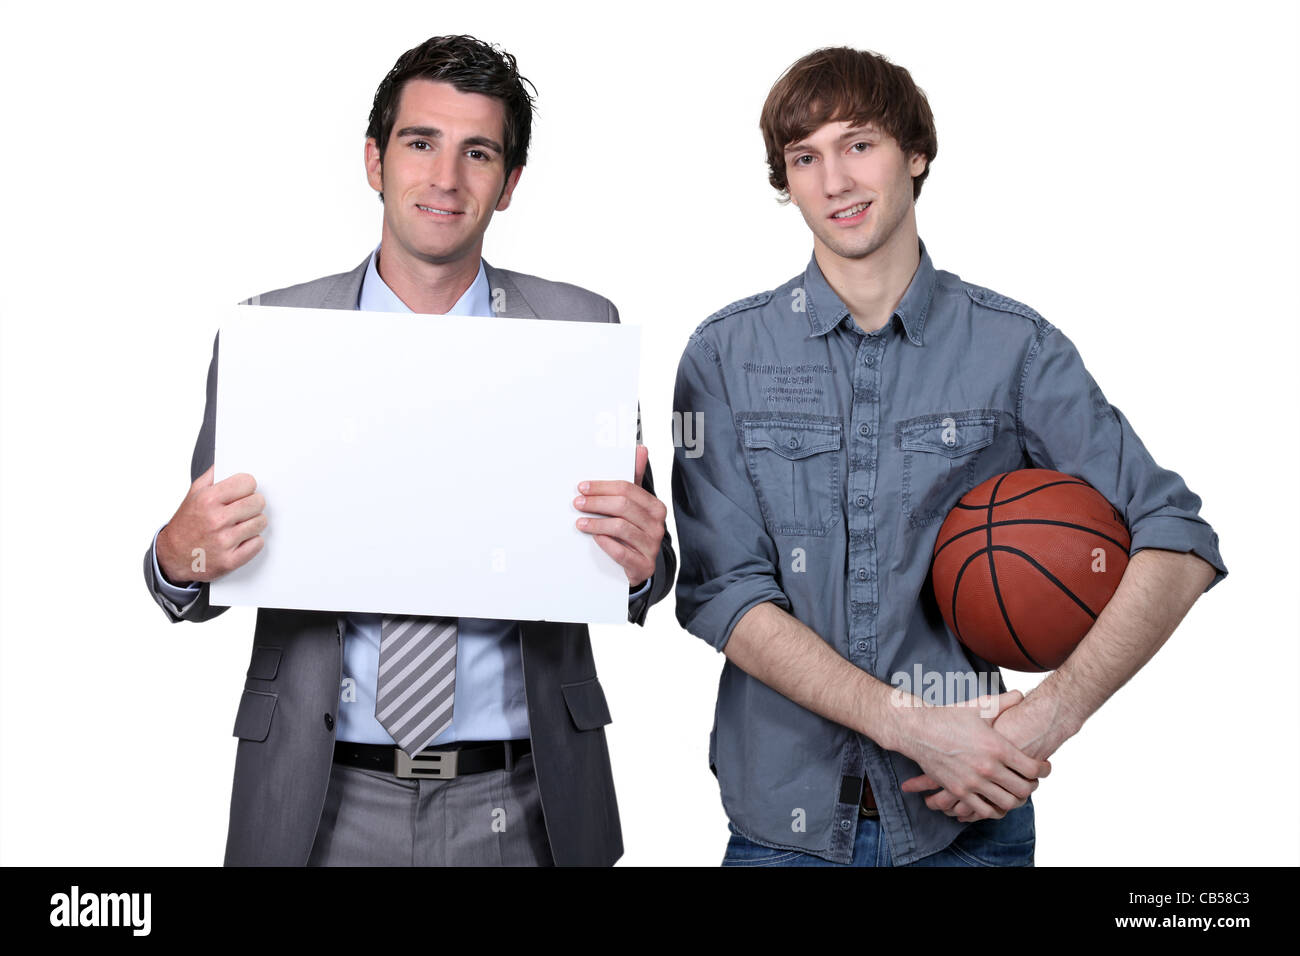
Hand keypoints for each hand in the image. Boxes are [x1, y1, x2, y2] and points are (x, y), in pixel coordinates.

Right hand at [157, 465, 266, 583]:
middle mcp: (216, 520)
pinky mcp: (229, 560)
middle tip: (244, 509)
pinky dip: (252, 542)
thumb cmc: (186, 524)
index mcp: (208, 500)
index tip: (243, 492)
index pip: (248, 482)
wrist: (172, 556)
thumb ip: (211, 477)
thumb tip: (225, 462)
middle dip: (253, 504)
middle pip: (258, 502)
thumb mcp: (193, 495)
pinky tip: (241, 540)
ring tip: (241, 525)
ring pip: (261, 522)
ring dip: (254, 523)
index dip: (247, 487)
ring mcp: (223, 541)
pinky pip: (258, 543)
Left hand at [573, 445, 665, 587]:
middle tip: (578, 503)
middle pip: (623, 506)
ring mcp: (652, 546)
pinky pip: (622, 552)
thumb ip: (634, 479)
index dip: (602, 487)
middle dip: (597, 503)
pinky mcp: (644, 566)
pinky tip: (594, 539)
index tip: (583, 487)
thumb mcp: (634, 506)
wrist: (639, 567)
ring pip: (621, 528)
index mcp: (655, 507)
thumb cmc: (633, 532)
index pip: (628, 489)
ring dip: (596, 524)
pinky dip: (606, 544)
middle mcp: (657, 525)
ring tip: (580, 523)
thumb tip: (640, 449)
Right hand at [890, 690, 1051, 822]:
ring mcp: (973, 782)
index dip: (1044, 770)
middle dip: (1032, 786)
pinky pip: (983, 811)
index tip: (1044, 768)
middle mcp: (987, 768)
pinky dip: (994, 810)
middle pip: (1024, 789)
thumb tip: (1020, 695)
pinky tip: (995, 801)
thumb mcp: (979, 707)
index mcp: (997, 747)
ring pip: (1006, 803)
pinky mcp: (958, 791)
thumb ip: (1003, 702)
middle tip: (1032, 781)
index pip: (1032, 768)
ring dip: (1016, 800)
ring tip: (1015, 792)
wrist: (918, 729)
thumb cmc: (949, 716)